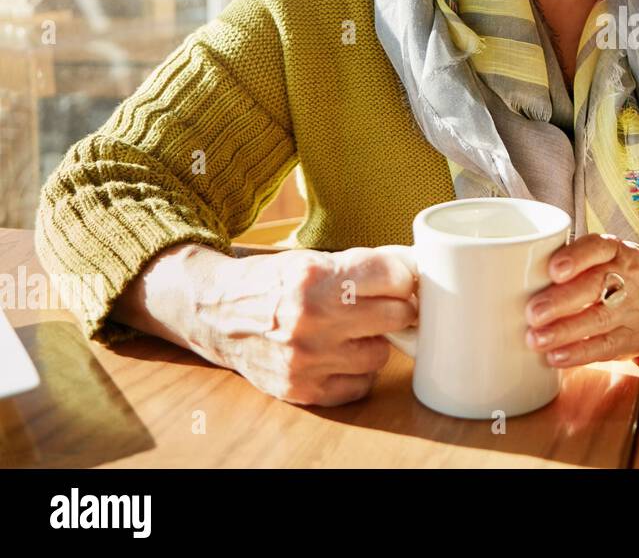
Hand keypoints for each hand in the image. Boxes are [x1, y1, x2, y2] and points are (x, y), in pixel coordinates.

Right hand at [191, 246, 417, 405]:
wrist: (216, 315)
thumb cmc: (270, 284)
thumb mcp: (311, 260)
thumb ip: (358, 269)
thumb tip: (410, 277)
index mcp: (316, 279)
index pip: (393, 277)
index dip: (401, 278)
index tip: (399, 282)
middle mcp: (312, 319)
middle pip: (397, 316)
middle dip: (397, 308)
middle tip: (386, 306)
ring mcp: (307, 359)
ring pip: (382, 354)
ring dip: (375, 342)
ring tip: (356, 332)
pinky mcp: (303, 389)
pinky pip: (360, 386)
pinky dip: (357, 372)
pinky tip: (342, 355)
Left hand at [524, 234, 638, 367]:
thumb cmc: (633, 270)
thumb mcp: (614, 252)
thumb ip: (578, 259)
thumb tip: (524, 270)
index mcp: (619, 251)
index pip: (599, 249)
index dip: (576, 258)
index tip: (554, 269)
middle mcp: (627, 277)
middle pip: (596, 287)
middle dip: (563, 301)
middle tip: (533, 312)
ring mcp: (632, 309)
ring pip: (598, 320)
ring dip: (565, 332)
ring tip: (536, 339)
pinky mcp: (632, 337)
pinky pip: (605, 346)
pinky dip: (579, 354)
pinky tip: (556, 357)